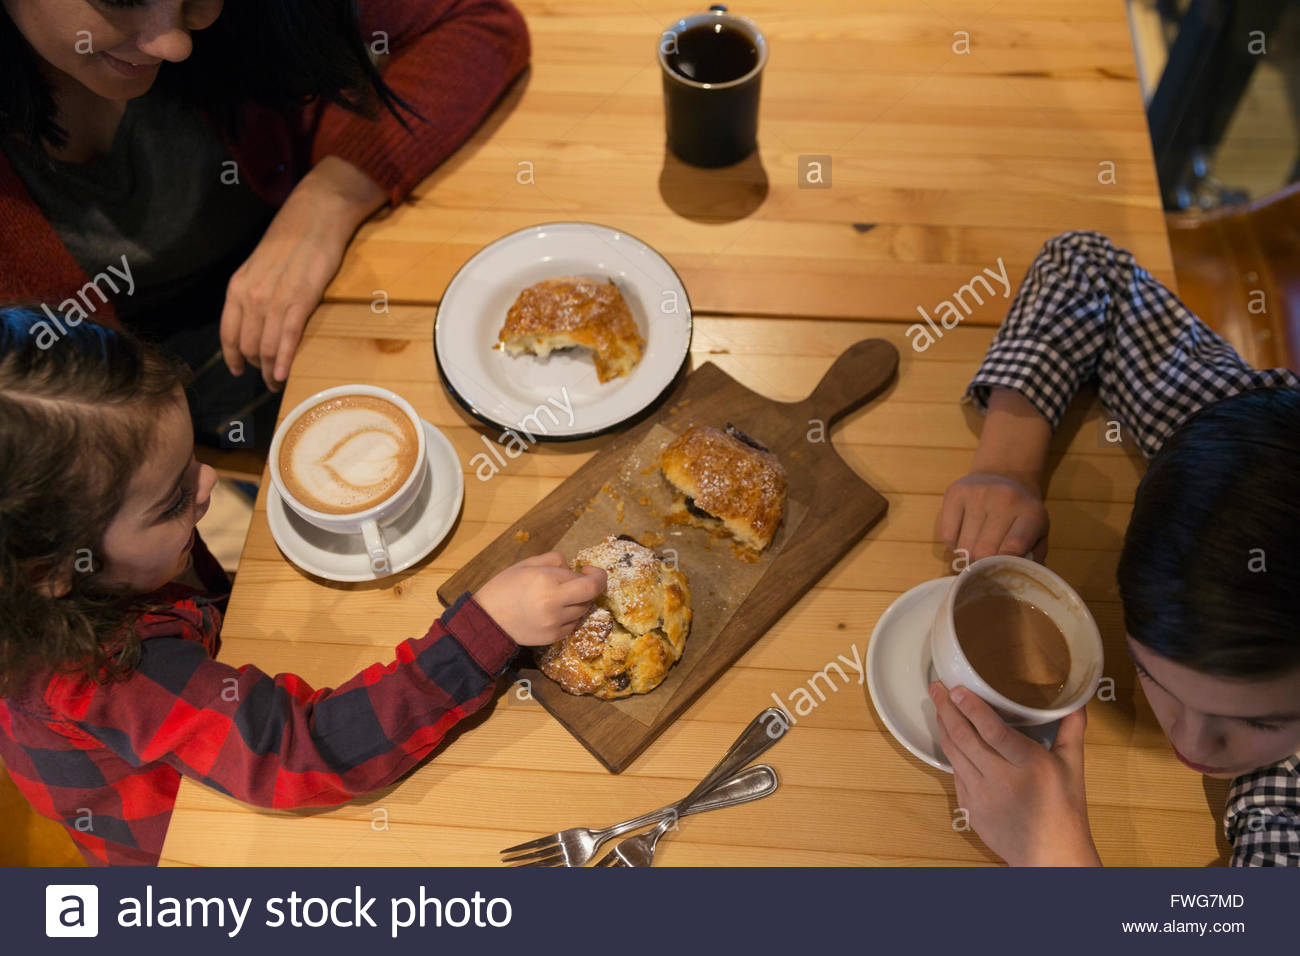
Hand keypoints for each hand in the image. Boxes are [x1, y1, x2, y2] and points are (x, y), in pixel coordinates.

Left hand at [220, 157, 384, 390]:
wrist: (315, 216)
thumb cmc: (291, 238)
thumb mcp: (260, 265)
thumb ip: (255, 291)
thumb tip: (257, 318)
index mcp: (238, 287)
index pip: (227, 332)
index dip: (232, 356)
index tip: (239, 370)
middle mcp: (250, 296)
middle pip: (246, 344)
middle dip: (255, 367)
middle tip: (268, 379)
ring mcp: (274, 300)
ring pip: (265, 347)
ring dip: (270, 370)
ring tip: (277, 382)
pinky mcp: (299, 301)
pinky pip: (286, 339)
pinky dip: (283, 361)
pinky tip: (283, 376)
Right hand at [473, 552, 607, 646]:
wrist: (487, 620)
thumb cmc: (504, 587)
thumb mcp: (527, 564)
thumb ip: (555, 560)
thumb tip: (574, 568)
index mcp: (547, 582)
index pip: (590, 583)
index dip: (597, 575)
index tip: (588, 570)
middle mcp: (554, 605)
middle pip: (591, 597)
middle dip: (592, 587)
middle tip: (581, 581)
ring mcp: (555, 624)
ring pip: (583, 611)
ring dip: (578, 601)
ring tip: (561, 595)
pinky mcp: (553, 638)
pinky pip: (572, 624)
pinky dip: (570, 615)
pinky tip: (554, 610)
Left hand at [930, 682, 1099, 865]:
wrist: (1050, 857)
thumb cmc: (1065, 811)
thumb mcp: (1073, 768)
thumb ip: (1072, 731)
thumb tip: (1077, 702)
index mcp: (1028, 764)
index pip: (992, 730)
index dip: (971, 708)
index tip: (955, 689)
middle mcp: (1000, 779)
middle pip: (964, 738)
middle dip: (946, 709)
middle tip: (936, 687)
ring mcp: (981, 795)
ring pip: (953, 754)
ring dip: (943, 727)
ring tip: (939, 706)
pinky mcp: (969, 808)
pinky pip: (954, 773)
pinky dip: (950, 752)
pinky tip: (949, 738)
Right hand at [939, 472, 1048, 562]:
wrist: (1005, 474)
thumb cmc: (1021, 515)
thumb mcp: (1038, 535)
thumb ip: (1032, 559)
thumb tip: (1013, 578)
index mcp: (1031, 513)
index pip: (1014, 546)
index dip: (1004, 563)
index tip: (1001, 571)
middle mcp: (1005, 499)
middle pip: (984, 551)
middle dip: (983, 564)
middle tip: (987, 561)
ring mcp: (978, 493)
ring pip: (963, 547)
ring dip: (968, 554)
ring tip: (977, 545)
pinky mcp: (956, 492)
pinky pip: (947, 535)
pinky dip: (953, 543)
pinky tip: (964, 535)